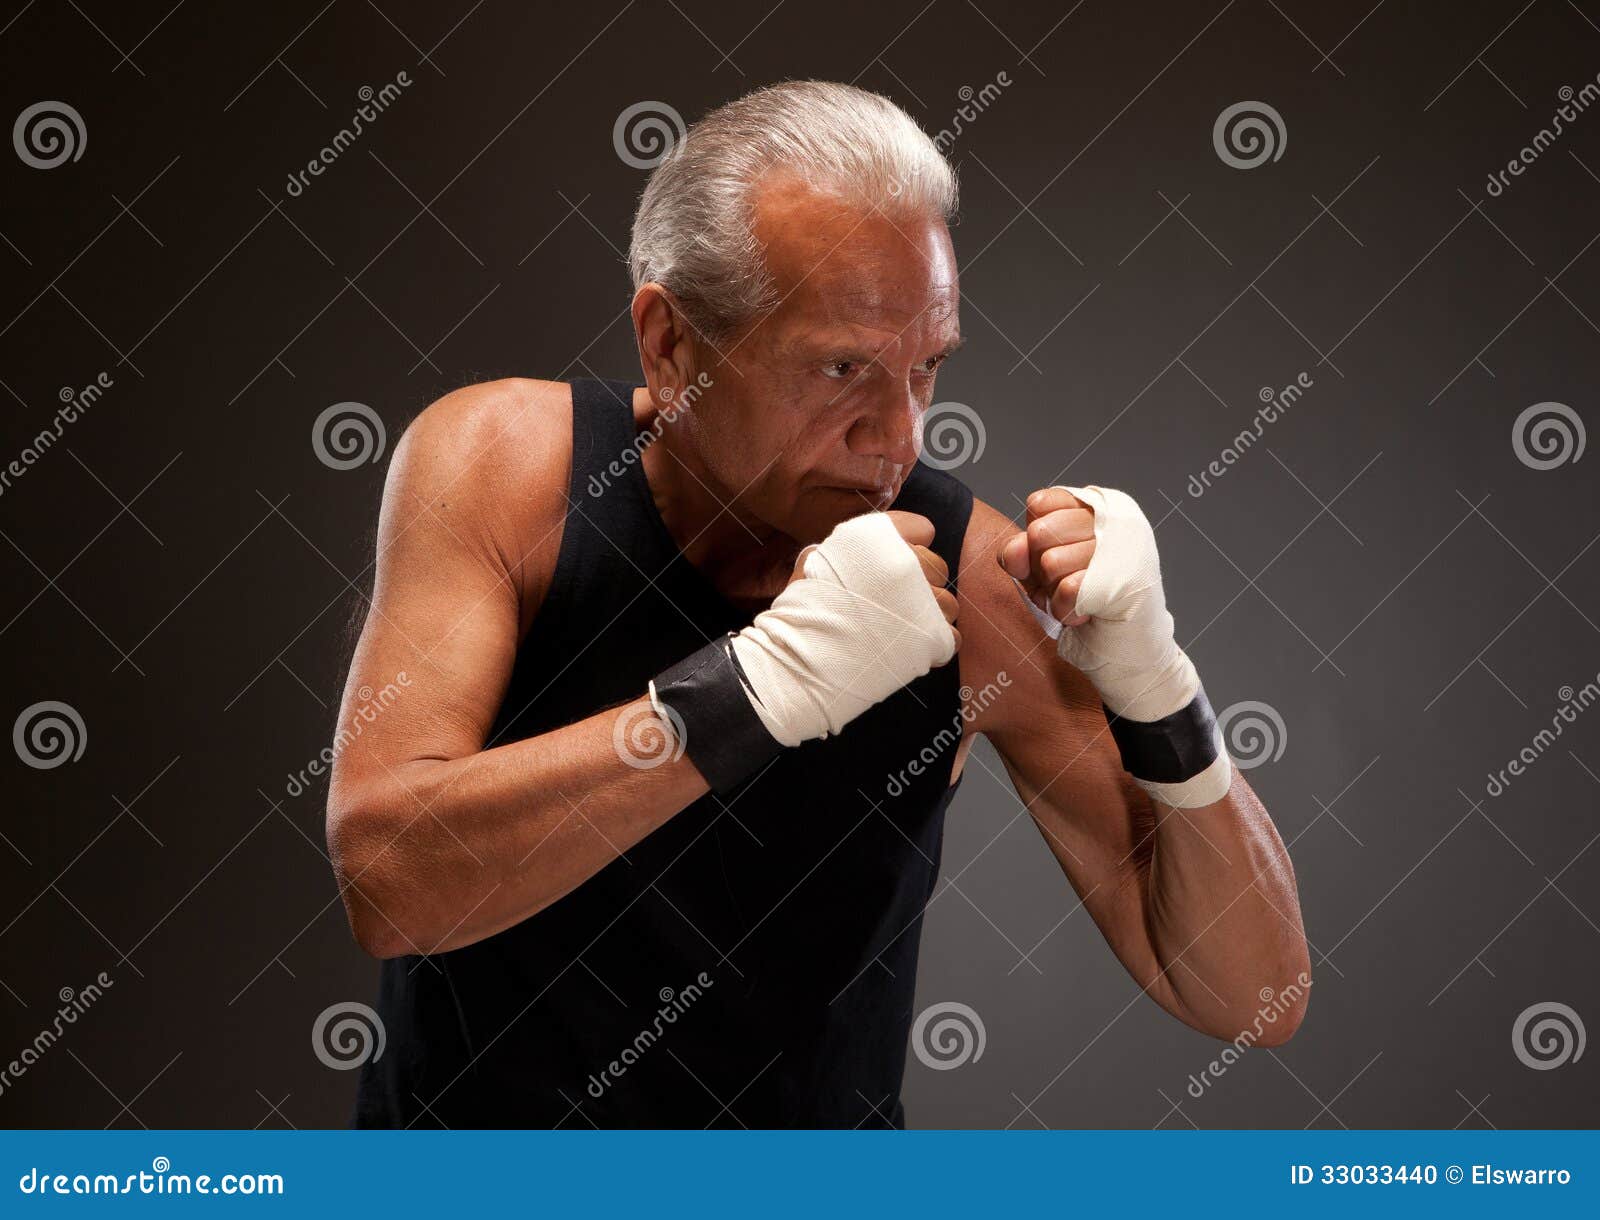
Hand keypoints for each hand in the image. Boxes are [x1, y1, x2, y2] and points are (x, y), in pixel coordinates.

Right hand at [788, 510, 959, 650]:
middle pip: (939, 567)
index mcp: (879, 537)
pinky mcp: (931, 636)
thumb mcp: (815, 559)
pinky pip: (952, 636)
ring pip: (949, 604)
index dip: (909, 548)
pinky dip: (935, 645)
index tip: (891, 568)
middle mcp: (906, 561)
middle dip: (923, 585)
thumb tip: (862, 549)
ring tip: (903, 630)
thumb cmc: (804, 609)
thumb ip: (848, 547)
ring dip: (932, 616)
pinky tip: (911, 649)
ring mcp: (922, 600)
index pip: (922, 528)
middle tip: (896, 604)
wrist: (803, 658)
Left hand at [999, 484, 1193, 722]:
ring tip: (1080, 601)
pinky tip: (1085, 614)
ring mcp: (1124, 546)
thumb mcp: (1039, 575)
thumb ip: (1020, 554)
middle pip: (1040, 531)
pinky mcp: (1126, 578)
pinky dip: (1065, 611)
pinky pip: (1066, 589)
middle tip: (1069, 585)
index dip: (1033, 541)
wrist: (1124, 653)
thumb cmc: (1082, 607)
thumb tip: (1015, 549)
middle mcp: (1116, 519)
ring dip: (1055, 594)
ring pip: (1051, 561)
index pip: (1039, 504)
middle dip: (1042, 570)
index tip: (1054, 560)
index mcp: (1097, 508)